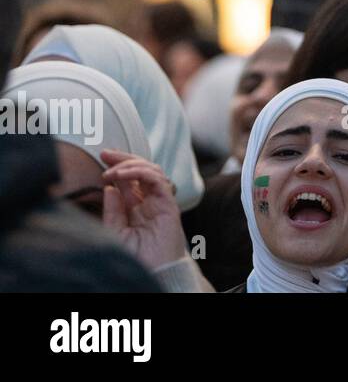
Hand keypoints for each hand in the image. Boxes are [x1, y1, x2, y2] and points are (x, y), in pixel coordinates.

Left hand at [100, 149, 188, 270]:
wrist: (152, 272)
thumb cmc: (135, 257)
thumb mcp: (115, 231)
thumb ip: (113, 210)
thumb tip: (110, 187)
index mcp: (136, 207)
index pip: (129, 179)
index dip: (117, 166)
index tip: (101, 158)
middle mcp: (149, 201)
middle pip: (140, 170)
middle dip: (123, 158)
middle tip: (105, 153)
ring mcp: (160, 201)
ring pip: (151, 170)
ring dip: (131, 165)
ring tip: (112, 171)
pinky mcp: (168, 204)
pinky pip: (158, 181)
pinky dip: (141, 173)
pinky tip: (124, 175)